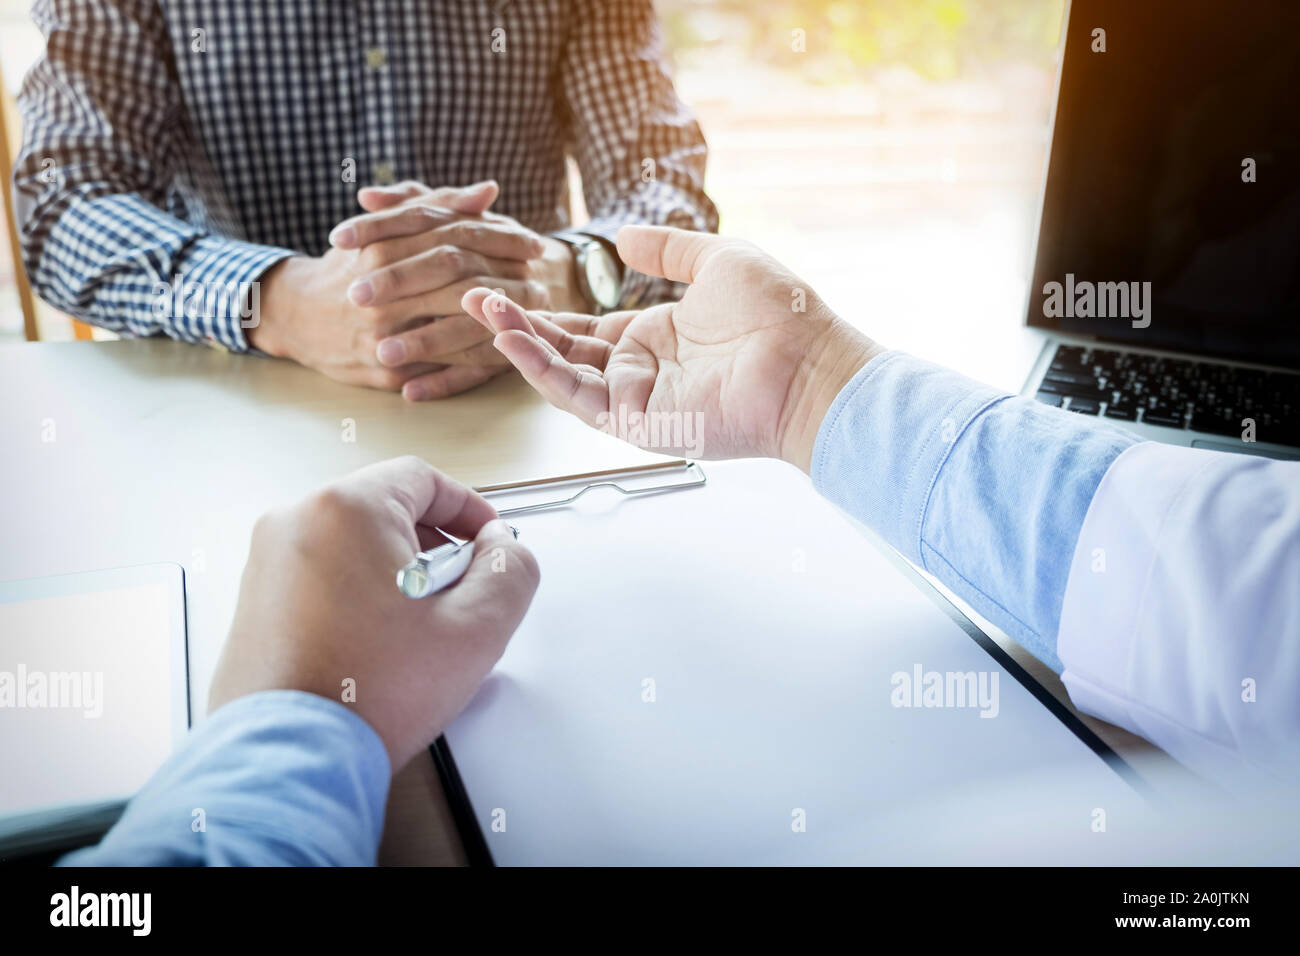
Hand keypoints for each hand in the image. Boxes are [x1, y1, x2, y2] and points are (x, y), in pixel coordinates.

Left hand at [207, 456, 539, 769]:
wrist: (290, 759)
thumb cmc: (365, 695)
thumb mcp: (477, 628)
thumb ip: (512, 570)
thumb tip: (505, 549)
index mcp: (346, 510)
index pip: (423, 478)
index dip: (469, 508)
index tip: (488, 541)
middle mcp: (296, 522)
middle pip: (388, 510)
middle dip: (435, 546)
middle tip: (461, 593)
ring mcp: (268, 562)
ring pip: (355, 544)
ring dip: (398, 573)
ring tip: (420, 629)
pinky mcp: (257, 600)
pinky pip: (323, 575)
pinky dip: (360, 594)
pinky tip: (381, 646)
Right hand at [252, 181, 540, 398]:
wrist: (297, 315)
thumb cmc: (350, 266)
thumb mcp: (388, 228)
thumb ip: (439, 206)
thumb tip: (490, 191)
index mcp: (382, 246)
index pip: (453, 237)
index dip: (499, 239)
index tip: (533, 243)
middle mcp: (381, 288)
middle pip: (459, 278)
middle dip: (507, 278)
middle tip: (542, 280)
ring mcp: (384, 331)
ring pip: (456, 324)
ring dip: (501, 320)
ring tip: (534, 314)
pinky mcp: (387, 368)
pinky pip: (443, 366)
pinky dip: (478, 359)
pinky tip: (508, 350)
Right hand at [461, 226, 885, 470]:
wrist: (809, 362)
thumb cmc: (779, 314)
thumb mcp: (715, 261)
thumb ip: (667, 250)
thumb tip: (622, 236)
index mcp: (656, 337)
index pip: (586, 329)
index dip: (545, 312)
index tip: (505, 289)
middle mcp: (641, 372)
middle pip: (564, 352)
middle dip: (517, 325)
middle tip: (472, 297)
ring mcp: (638, 400)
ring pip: (563, 375)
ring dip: (520, 344)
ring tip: (482, 310)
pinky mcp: (640, 422)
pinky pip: (580, 398)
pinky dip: (544, 372)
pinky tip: (515, 342)